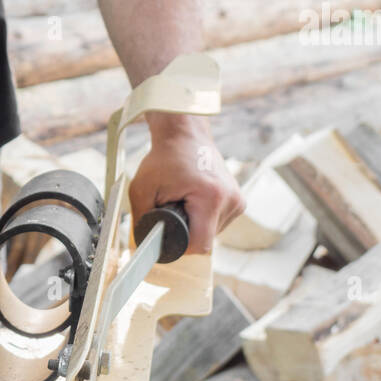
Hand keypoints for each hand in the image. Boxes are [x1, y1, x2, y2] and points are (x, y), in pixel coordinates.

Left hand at [127, 113, 243, 254]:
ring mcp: (238, 200)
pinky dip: (203, 219)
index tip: (166, 234)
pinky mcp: (238, 200)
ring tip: (184, 202)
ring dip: (195, 225)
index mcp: (211, 198)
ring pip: (212, 233)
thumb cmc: (164, 158)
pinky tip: (194, 202)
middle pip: (206, 240)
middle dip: (185, 232)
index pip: (199, 245)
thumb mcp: (142, 189)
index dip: (179, 246)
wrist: (185, 135)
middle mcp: (231, 200)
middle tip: (172, 209)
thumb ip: (142, 220)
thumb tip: (145, 245)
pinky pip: (218, 223)